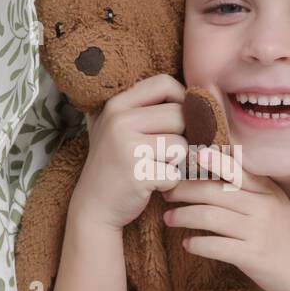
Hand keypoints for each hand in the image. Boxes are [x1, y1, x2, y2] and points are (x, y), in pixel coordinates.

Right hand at [70, 74, 187, 231]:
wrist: (93, 207)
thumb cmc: (115, 165)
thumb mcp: (118, 128)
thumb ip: (146, 109)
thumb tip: (196, 95)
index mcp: (116, 105)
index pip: (164, 83)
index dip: (181, 99)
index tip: (178, 119)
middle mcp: (119, 121)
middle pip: (179, 115)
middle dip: (181, 136)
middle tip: (164, 153)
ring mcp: (127, 148)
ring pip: (182, 145)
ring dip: (176, 161)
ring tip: (155, 168)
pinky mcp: (139, 175)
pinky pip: (176, 173)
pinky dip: (169, 183)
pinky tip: (150, 185)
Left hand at [162, 146, 289, 290]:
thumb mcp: (278, 208)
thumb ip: (254, 192)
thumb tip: (217, 177)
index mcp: (269, 191)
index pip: (235, 168)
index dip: (209, 161)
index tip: (187, 159)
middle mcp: (264, 206)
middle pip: (214, 190)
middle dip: (184, 190)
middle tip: (166, 192)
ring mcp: (258, 231)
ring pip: (210, 216)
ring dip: (183, 216)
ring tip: (169, 218)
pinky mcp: (252, 256)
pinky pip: (215, 245)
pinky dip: (196, 244)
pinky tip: (187, 244)